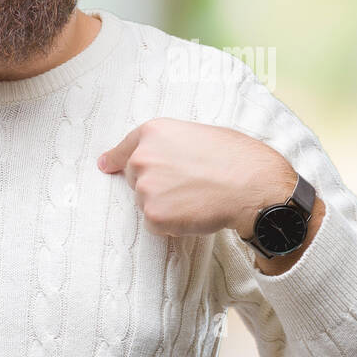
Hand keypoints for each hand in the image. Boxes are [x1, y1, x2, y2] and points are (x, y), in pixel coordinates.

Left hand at [97, 117, 294, 237]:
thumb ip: (171, 145)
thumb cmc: (235, 158)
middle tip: (189, 185)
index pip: (125, 148)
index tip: (106, 166)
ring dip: (167, 206)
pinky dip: (173, 224)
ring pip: (147, 203)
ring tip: (197, 197)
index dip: (115, 159)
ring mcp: (145, 188)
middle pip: (136, 179)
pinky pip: (156, 224)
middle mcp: (142, 157)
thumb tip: (164, 159)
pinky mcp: (152, 214)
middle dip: (157, 185)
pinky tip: (195, 212)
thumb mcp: (198, 134)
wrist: (251, 184)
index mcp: (153, 132)